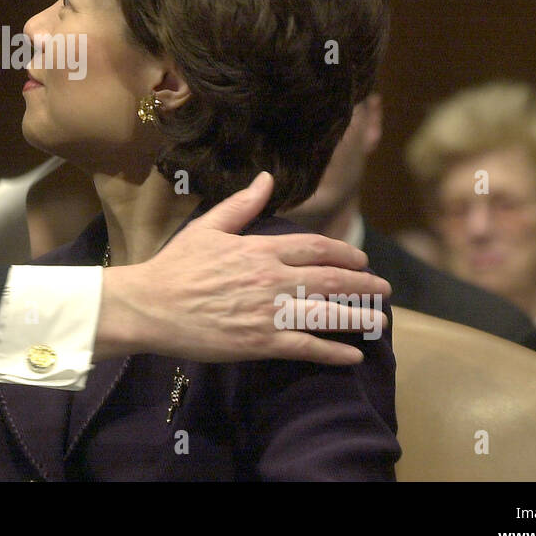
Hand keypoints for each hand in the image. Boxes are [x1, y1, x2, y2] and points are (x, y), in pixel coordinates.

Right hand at [95, 172, 390, 364]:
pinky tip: (351, 357)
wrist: (149, 306)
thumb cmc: (175, 266)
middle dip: (364, 285)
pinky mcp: (259, 342)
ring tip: (380, 323)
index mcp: (260, 250)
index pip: (316, 247)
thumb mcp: (208, 227)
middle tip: (385, 290)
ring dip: (358, 318)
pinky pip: (305, 347)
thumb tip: (266, 178)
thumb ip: (242, 204)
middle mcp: (271, 279)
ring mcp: (267, 312)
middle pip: (331, 280)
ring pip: (326, 314)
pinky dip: (332, 353)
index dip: (345, 253)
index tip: (362, 259)